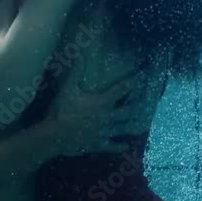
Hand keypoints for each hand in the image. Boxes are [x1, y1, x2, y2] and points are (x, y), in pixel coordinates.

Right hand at [45, 66, 166, 156]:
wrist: (54, 136)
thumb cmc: (62, 111)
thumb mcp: (67, 89)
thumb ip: (75, 72)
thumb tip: (80, 55)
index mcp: (102, 102)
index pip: (122, 89)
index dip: (133, 81)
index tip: (142, 75)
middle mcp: (108, 117)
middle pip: (128, 110)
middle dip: (138, 104)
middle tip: (146, 100)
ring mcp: (105, 132)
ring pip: (124, 128)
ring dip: (134, 124)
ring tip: (143, 123)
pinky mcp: (99, 144)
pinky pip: (113, 146)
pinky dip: (120, 146)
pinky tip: (127, 146)